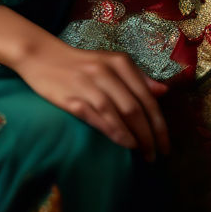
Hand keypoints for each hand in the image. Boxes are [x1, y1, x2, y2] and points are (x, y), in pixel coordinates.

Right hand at [14, 38, 170, 160]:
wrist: (44, 57)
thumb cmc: (84, 64)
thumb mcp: (113, 64)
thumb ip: (138, 78)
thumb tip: (164, 92)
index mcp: (121, 62)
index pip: (147, 96)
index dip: (159, 121)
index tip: (166, 143)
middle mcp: (108, 72)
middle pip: (135, 107)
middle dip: (150, 134)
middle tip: (157, 154)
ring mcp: (90, 85)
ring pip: (119, 113)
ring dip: (135, 136)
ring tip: (144, 153)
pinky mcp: (72, 99)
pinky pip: (97, 117)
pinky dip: (114, 131)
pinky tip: (124, 143)